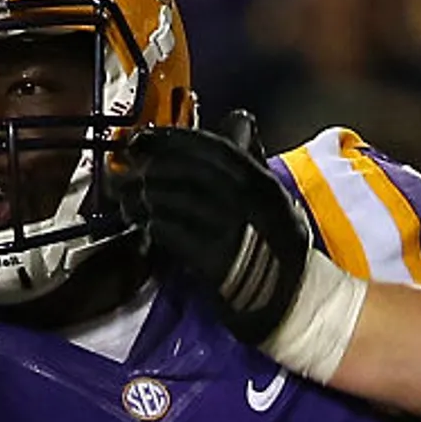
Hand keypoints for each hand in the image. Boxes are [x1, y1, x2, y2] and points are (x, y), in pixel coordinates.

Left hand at [111, 112, 311, 344]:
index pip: (214, 146)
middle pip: (188, 169)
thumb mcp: (276, 196)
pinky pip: (172, 231)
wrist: (294, 303)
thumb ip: (252, 159)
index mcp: (264, 182)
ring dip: (144, 197)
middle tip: (127, 170)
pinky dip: (153, 225)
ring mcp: (233, 229)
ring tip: (128, 200)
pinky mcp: (215, 259)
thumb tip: (237, 118)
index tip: (143, 137)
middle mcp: (251, 200)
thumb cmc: (280, 249)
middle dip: (151, 167)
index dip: (172, 138)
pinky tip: (144, 226)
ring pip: (175, 198)